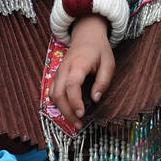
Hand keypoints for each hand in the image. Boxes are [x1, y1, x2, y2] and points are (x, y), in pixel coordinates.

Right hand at [50, 16, 114, 130]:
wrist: (86, 35)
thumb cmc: (99, 50)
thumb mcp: (108, 63)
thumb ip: (103, 81)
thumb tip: (95, 99)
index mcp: (78, 64)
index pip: (71, 85)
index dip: (74, 101)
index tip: (82, 114)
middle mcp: (64, 68)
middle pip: (58, 94)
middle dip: (67, 112)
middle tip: (79, 124)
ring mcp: (58, 72)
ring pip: (53, 95)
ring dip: (62, 111)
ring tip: (75, 121)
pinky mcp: (57, 76)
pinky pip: (52, 92)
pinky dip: (58, 104)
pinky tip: (68, 111)